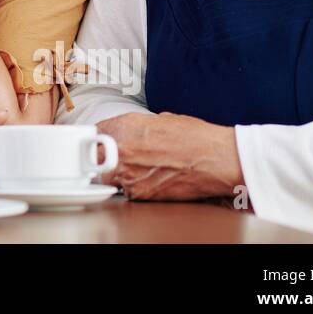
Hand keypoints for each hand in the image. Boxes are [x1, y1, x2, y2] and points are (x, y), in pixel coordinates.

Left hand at [96, 112, 244, 201]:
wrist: (216, 159)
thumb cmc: (194, 137)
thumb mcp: (159, 120)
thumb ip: (135, 126)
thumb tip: (127, 132)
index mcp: (124, 126)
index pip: (96, 131)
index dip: (101, 137)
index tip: (104, 140)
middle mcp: (121, 149)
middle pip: (97, 155)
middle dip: (105, 156)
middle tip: (121, 156)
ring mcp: (128, 173)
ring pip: (110, 175)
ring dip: (120, 172)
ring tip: (144, 167)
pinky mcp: (139, 193)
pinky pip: (127, 190)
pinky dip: (136, 186)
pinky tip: (153, 178)